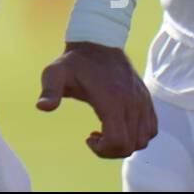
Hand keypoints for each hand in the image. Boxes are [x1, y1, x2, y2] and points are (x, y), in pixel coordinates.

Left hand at [37, 42, 157, 157]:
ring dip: (125, 144)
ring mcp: (142, 100)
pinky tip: (119, 125)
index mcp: (112, 99)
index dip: (103, 150)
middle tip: (95, 138)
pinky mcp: (146, 98)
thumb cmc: (74, 62)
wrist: (97, 42)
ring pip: (143, 139)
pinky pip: (151, 128)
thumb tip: (41, 107)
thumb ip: (49, 91)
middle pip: (131, 145)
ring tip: (106, 131)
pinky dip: (138, 135)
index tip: (88, 138)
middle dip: (111, 150)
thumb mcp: (55, 74)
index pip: (119, 142)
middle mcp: (132, 102)